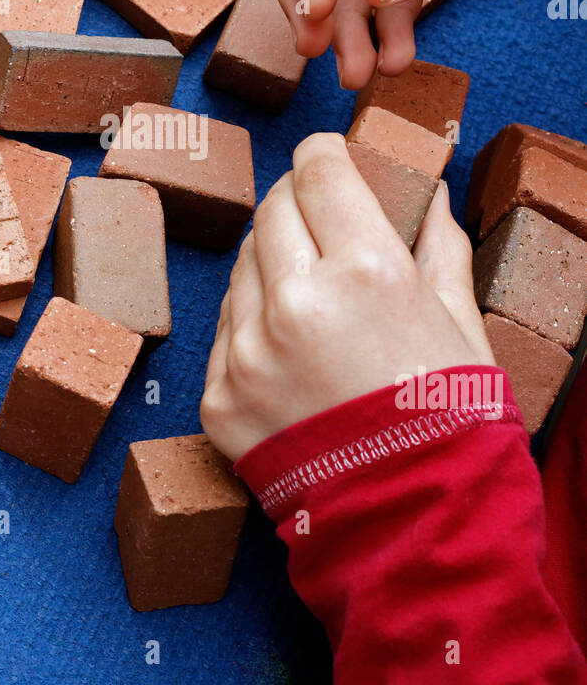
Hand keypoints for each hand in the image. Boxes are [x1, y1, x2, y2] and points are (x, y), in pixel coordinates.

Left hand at [200, 134, 493, 462]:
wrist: (411, 528)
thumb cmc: (450, 423)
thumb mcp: (464, 325)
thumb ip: (439, 247)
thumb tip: (429, 194)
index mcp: (366, 272)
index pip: (320, 172)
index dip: (325, 156)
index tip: (330, 158)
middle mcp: (296, 304)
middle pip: (274, 207)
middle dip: (299, 202)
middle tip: (322, 219)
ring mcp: (248, 352)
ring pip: (243, 264)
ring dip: (273, 262)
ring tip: (312, 294)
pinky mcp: (218, 396)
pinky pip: (224, 327)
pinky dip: (252, 322)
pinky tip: (289, 345)